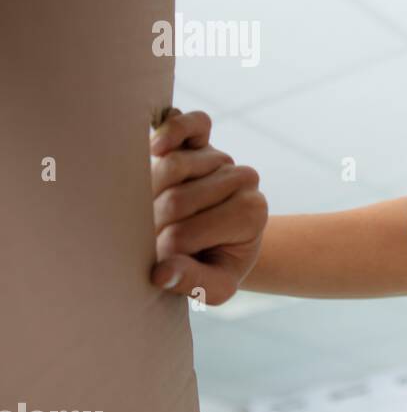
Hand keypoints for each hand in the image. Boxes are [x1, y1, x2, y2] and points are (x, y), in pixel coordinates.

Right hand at [150, 108, 268, 305]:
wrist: (222, 241)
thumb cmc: (215, 264)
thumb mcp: (214, 287)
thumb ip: (193, 283)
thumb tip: (161, 272)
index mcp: (252, 214)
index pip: (183, 235)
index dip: (159, 251)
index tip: (161, 259)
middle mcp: (243, 180)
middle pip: (176, 200)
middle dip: (152, 224)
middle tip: (150, 236)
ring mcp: (222, 158)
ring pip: (173, 166)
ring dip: (151, 191)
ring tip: (153, 209)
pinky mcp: (201, 140)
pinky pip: (192, 124)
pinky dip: (172, 130)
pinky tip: (156, 148)